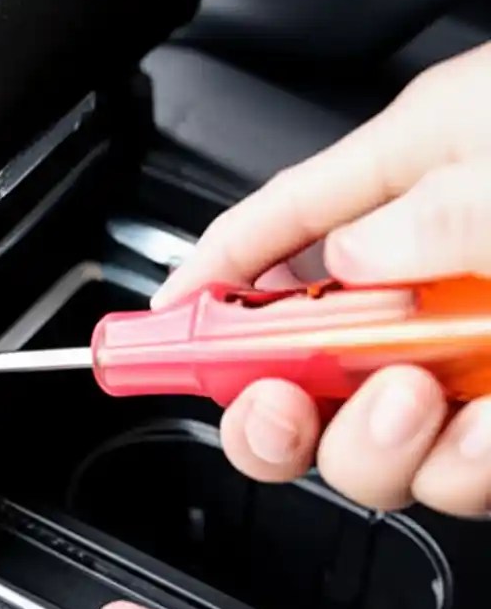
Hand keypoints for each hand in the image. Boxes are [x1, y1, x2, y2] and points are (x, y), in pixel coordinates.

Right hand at [150, 41, 490, 517]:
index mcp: (409, 181)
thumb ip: (389, 213)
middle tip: (271, 397)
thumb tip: (336, 274)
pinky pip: (462, 470)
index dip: (202, 287)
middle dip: (264, 398)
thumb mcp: (486, 138)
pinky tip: (480, 425)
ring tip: (406, 398)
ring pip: (368, 438)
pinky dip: (458, 463)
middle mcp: (436, 278)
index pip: (269, 239)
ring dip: (364, 436)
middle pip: (298, 364)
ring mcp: (482, 355)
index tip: (152, 332)